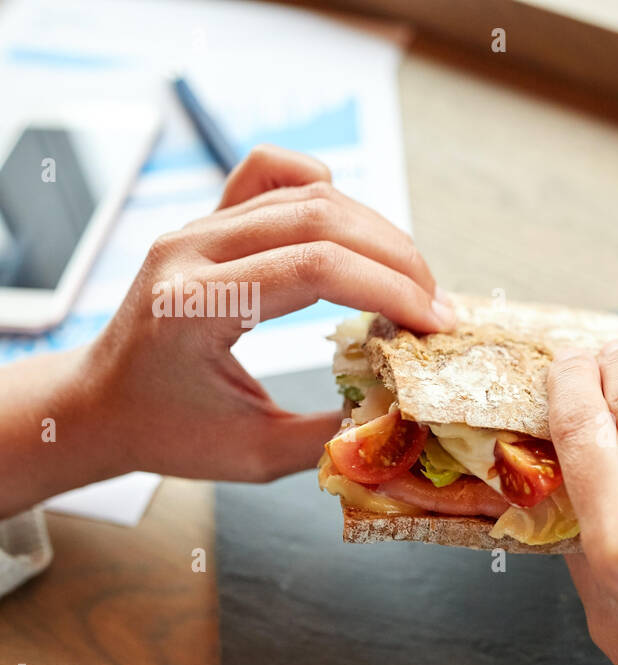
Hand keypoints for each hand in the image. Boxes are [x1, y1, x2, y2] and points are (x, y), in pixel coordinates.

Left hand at [0, 145, 452, 515]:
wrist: (98, 404)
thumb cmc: (168, 433)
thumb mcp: (255, 454)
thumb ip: (332, 436)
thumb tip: (408, 411)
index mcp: (194, 305)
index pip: (315, 267)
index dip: (391, 289)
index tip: (435, 324)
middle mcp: (190, 250)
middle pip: (320, 219)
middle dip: (397, 259)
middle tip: (436, 307)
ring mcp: (196, 226)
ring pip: (306, 194)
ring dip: (376, 232)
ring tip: (412, 282)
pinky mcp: (207, 220)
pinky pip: (271, 175)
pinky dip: (324, 188)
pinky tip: (354, 227)